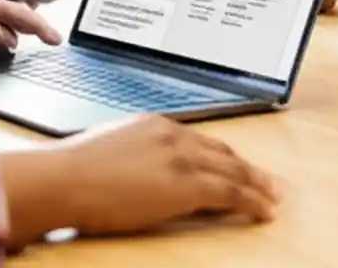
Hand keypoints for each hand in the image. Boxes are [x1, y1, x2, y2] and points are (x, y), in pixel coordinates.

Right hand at [0, 115, 277, 247]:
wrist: (65, 179)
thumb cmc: (73, 172)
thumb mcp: (109, 151)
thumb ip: (134, 156)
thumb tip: (140, 173)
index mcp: (154, 125)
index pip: (199, 140)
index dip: (221, 156)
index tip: (233, 166)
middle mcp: (173, 135)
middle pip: (223, 152)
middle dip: (248, 169)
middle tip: (267, 181)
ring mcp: (182, 158)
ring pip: (234, 171)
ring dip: (257, 185)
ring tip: (272, 197)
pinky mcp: (187, 184)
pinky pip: (232, 193)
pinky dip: (252, 202)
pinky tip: (263, 211)